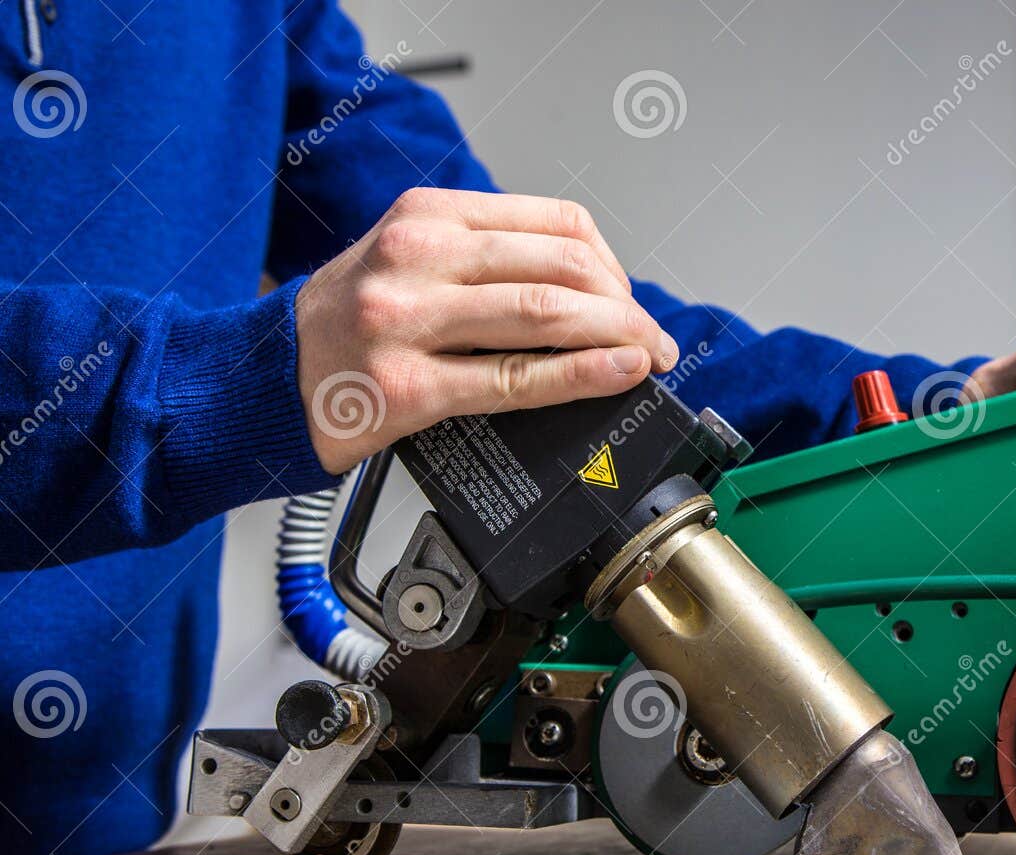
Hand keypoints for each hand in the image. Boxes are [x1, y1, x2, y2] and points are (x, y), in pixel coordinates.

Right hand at [294, 188, 678, 472]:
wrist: (268, 380)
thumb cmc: (347, 325)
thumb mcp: (409, 261)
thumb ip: (487, 263)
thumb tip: (589, 293)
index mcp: (428, 216)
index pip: (555, 223)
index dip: (613, 264)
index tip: (631, 300)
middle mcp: (418, 257)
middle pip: (561, 266)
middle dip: (626, 307)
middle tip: (655, 339)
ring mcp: (408, 321)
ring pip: (546, 315)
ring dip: (616, 338)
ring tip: (646, 358)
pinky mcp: (409, 386)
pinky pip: (517, 379)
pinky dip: (583, 375)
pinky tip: (616, 375)